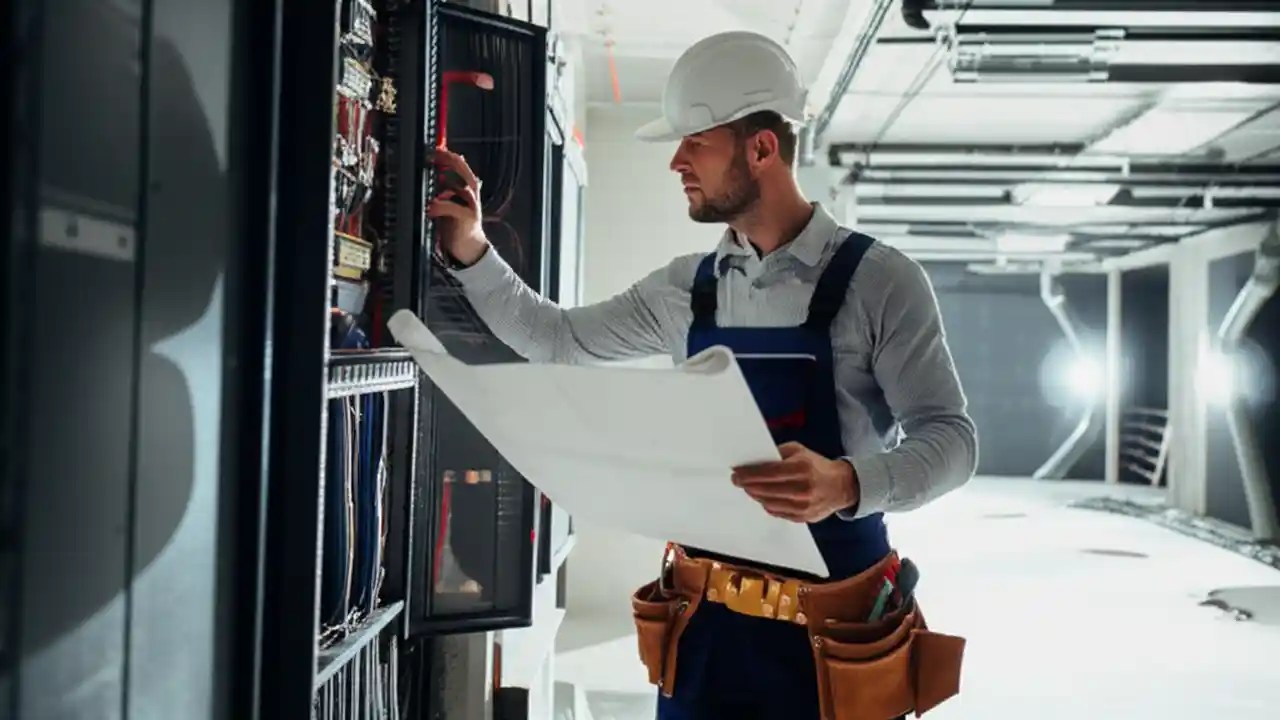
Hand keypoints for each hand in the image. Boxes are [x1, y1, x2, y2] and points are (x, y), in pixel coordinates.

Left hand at [426, 147, 488, 265]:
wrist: (467, 246)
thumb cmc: (455, 222)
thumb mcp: (448, 201)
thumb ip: (445, 186)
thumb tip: (436, 169)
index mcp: (467, 187)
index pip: (460, 165)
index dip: (447, 155)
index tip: (433, 150)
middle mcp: (472, 194)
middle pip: (465, 171)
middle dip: (451, 161)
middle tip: (435, 156)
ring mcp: (472, 205)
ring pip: (464, 187)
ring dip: (448, 182)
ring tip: (437, 179)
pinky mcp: (468, 218)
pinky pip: (454, 208)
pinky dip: (441, 205)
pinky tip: (432, 207)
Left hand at [732, 442, 859, 522]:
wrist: (841, 486)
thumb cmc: (816, 466)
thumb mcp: (799, 451)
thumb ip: (778, 453)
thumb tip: (754, 459)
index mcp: (801, 469)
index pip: (768, 473)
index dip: (749, 474)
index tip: (736, 473)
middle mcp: (802, 489)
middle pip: (766, 490)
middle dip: (747, 485)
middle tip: (737, 481)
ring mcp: (803, 506)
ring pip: (769, 503)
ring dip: (755, 495)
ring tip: (749, 488)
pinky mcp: (802, 518)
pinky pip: (777, 512)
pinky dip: (767, 504)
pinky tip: (762, 497)